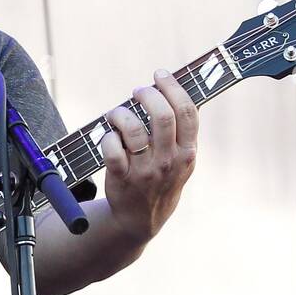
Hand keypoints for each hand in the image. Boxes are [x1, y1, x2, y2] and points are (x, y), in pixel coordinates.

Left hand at [99, 69, 198, 243]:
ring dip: (121, 113)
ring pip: (133, 129)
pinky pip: (111, 148)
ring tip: (117, 113)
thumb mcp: (182, 160)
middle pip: (162, 115)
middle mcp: (168, 161)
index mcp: (187, 153)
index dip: (173, 87)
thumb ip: (184, 131)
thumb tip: (178, 89)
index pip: (187, 112)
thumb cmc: (162, 180)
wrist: (141, 219)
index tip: (160, 74)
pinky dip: (108, 136)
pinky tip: (110, 136)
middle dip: (147, 94)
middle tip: (137, 91)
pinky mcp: (121, 178)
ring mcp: (145, 171)